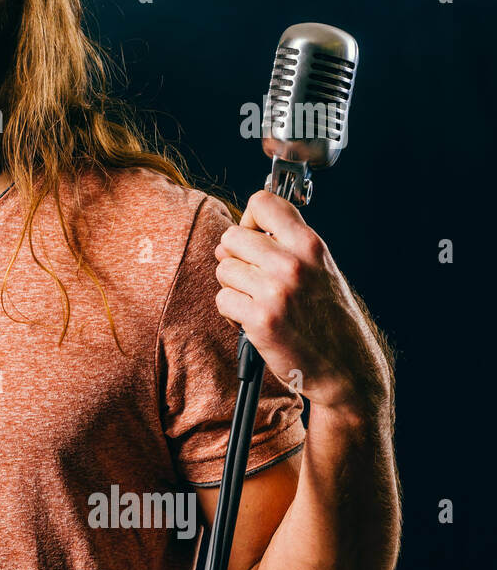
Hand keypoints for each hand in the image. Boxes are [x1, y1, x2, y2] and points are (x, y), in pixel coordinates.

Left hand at [213, 189, 389, 411]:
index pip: (262, 202)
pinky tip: (253, 322)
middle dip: (236, 259)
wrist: (346, 368)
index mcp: (310, 244)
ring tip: (258, 303)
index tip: (255, 238)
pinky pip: (223, 300)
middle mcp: (293, 262)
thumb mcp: (318, 270)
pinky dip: (232, 314)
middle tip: (255, 280)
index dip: (249, 220)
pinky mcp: (261, 319)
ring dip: (234, 288)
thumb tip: (225, 243)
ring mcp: (276, 290)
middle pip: (231, 237)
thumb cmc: (329, 318)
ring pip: (223, 271)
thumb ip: (278, 249)